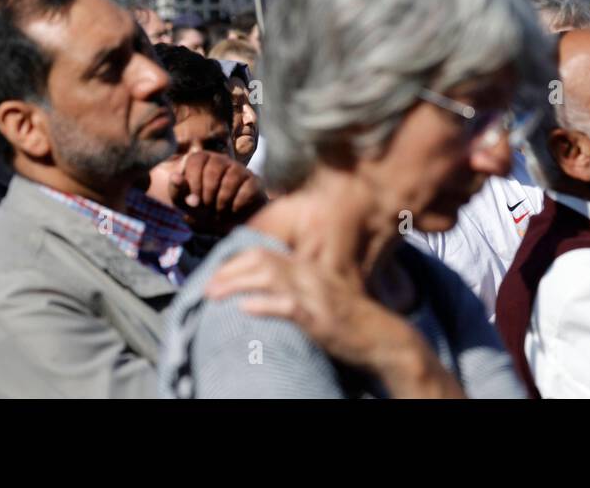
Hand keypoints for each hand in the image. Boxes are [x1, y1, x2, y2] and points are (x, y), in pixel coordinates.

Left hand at [175, 151, 265, 234]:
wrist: (230, 224)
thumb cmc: (204, 209)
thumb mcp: (186, 204)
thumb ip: (177, 191)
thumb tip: (175, 177)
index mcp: (203, 160)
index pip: (196, 160)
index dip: (193, 182)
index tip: (193, 200)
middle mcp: (222, 160)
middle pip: (213, 169)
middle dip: (207, 194)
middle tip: (207, 208)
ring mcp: (240, 170)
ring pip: (230, 179)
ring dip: (221, 202)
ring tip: (218, 211)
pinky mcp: (254, 182)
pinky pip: (245, 191)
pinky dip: (235, 206)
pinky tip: (232, 210)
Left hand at [205, 248, 463, 397]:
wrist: (383, 337)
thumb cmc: (351, 320)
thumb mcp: (322, 295)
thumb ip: (296, 288)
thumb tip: (260, 293)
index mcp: (310, 268)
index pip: (266, 253)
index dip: (236, 260)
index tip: (215, 273)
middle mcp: (311, 274)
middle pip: (262, 260)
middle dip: (230, 270)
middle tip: (205, 285)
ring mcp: (316, 295)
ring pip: (269, 277)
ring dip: (237, 284)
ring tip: (213, 294)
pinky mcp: (320, 317)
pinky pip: (288, 306)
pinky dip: (264, 305)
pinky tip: (246, 308)